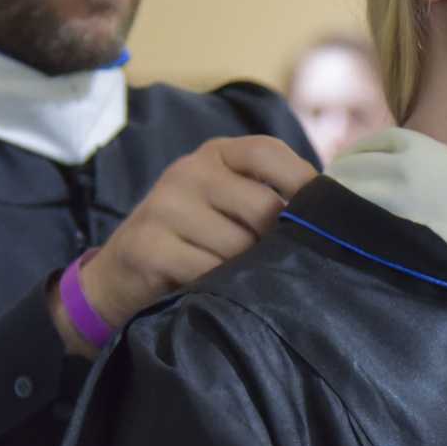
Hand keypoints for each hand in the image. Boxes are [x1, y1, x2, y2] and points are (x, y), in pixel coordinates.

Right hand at [56, 136, 314, 351]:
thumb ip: (266, 199)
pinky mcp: (148, 245)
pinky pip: (208, 271)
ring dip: (247, 273)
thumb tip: (331, 212)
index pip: (269, 152)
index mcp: (214, 154)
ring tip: (239, 284)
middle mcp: (187, 171)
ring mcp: (164, 206)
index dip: (303, 182)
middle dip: (275, 243)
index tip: (323, 217)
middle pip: (262, 206)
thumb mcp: (224, 208)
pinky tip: (212, 293)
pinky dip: (219, 289)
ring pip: (238, 246)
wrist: (115, 280)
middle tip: (275, 268)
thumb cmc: (188, 243)